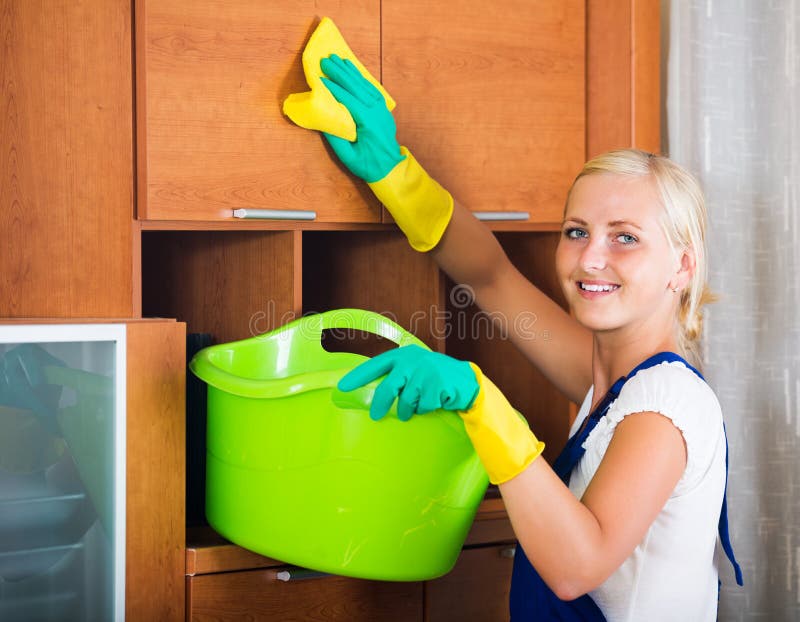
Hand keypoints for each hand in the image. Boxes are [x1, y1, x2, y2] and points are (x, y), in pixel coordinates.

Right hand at [320, 54, 404, 182]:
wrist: (390, 168)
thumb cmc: (367, 165)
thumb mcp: (348, 157)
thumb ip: (336, 139)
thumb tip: (323, 121)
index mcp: (368, 122)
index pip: (349, 100)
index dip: (334, 88)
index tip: (320, 78)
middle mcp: (377, 111)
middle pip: (356, 87)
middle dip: (340, 73)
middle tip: (326, 60)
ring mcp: (382, 109)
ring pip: (364, 85)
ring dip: (350, 71)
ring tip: (337, 59)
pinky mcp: (383, 109)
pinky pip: (371, 89)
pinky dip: (361, 78)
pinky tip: (352, 69)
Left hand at [338, 344, 544, 483]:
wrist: (466, 381)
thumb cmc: (434, 378)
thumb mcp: (414, 371)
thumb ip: (396, 378)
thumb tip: (370, 396)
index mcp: (403, 356)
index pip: (374, 365)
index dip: (358, 376)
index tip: (342, 387)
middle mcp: (411, 361)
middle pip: (388, 389)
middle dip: (380, 405)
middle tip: (376, 416)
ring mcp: (424, 373)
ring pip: (405, 402)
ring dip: (409, 410)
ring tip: (416, 407)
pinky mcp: (435, 386)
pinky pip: (421, 407)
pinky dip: (425, 409)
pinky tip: (434, 402)